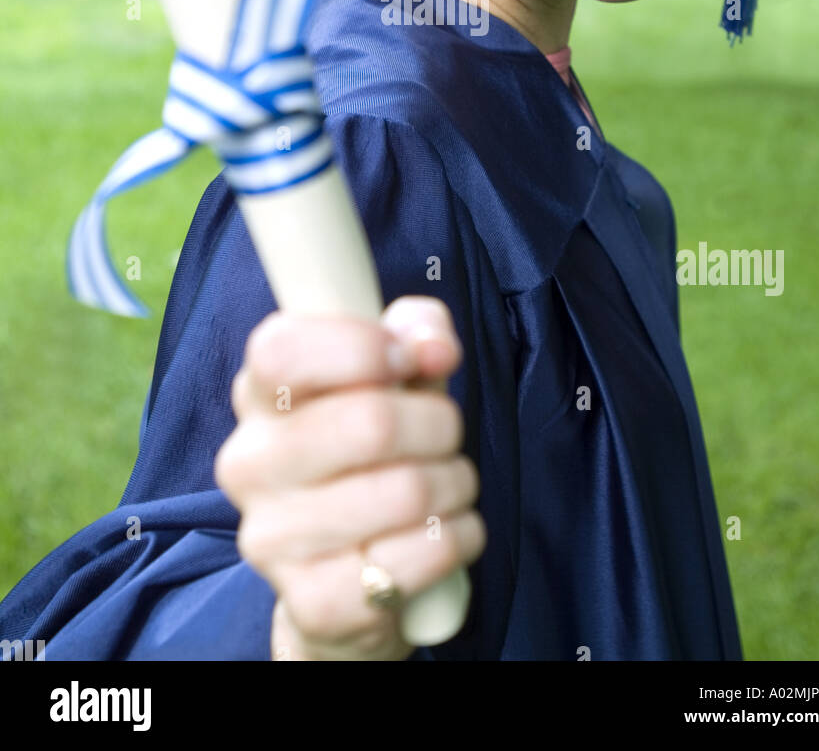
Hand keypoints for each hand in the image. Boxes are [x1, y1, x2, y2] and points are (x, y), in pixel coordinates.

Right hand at [215, 296, 485, 660]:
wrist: (346, 576)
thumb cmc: (372, 450)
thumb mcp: (395, 371)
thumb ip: (416, 329)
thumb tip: (434, 346)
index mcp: (259, 395)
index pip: (282, 349)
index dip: (364, 347)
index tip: (408, 361)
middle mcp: (250, 463)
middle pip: (373, 422)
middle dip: (439, 423)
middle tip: (445, 434)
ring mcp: (272, 538)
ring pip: (407, 491)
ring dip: (455, 483)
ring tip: (449, 485)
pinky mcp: (313, 601)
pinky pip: (419, 557)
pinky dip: (457, 538)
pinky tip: (444, 532)